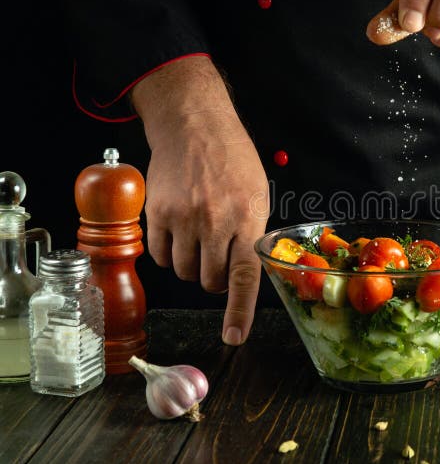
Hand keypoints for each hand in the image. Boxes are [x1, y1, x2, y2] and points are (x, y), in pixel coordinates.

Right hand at [130, 55, 268, 345]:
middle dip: (215, 280)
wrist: (194, 125)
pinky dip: (167, 254)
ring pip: (183, 272)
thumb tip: (245, 273)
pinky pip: (159, 257)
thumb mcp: (257, 194)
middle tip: (218, 257)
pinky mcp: (158, 214)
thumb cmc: (232, 159)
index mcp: (248, 218)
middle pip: (210, 280)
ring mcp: (184, 219)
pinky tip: (177, 233)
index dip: (238, 311)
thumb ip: (251, 234)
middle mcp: (216, 222)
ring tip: (198, 239)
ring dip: (191, 267)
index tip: (234, 337)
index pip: (245, 276)